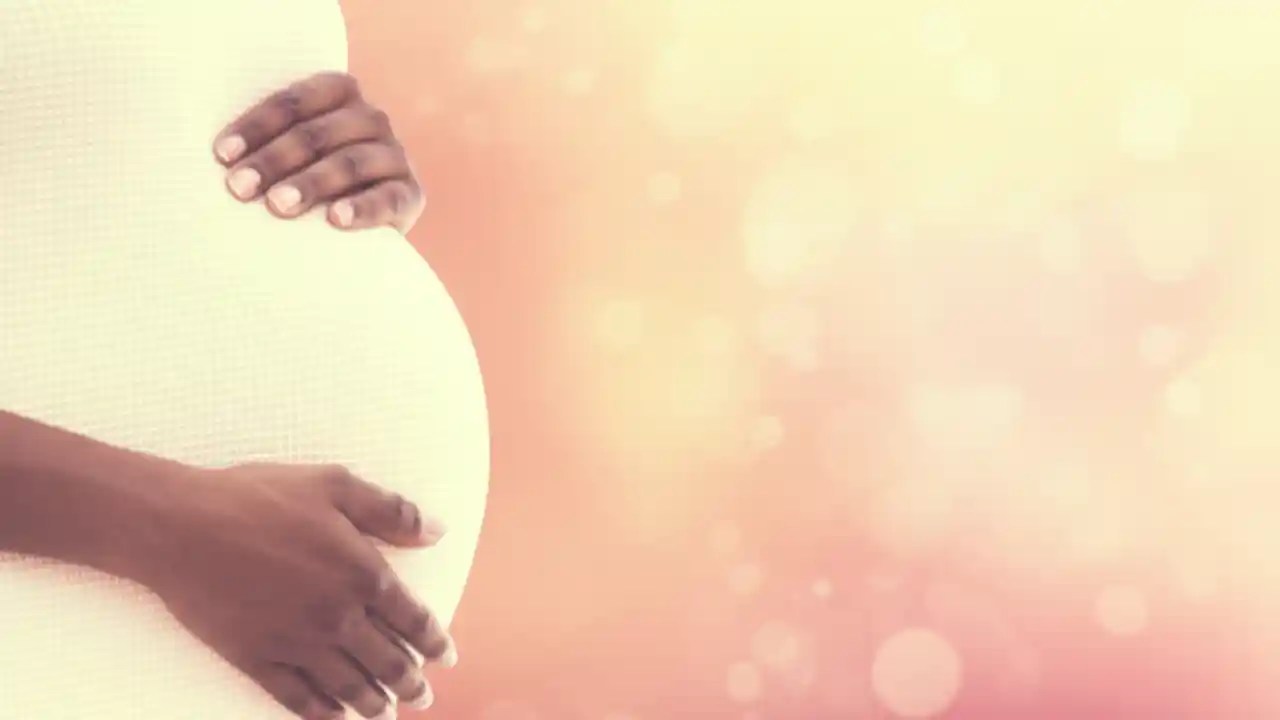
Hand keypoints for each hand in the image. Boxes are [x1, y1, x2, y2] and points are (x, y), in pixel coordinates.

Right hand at [138, 462, 455, 719]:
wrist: (182, 526)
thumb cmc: (259, 496)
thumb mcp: (335, 484)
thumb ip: (392, 511)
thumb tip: (437, 531)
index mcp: (364, 574)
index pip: (414, 620)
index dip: (435, 642)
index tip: (446, 658)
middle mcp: (338, 617)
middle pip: (388, 663)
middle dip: (411, 683)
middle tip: (424, 697)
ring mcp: (297, 643)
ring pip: (350, 687)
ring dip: (375, 705)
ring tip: (388, 714)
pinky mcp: (257, 659)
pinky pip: (299, 698)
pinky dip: (323, 713)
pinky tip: (336, 718)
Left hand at [213, 73, 424, 233]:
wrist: (362, 228)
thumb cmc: (306, 183)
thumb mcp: (289, 155)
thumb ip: (265, 143)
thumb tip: (215, 158)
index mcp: (339, 93)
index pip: (294, 101)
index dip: (256, 126)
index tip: (222, 156)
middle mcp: (372, 117)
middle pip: (318, 133)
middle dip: (274, 160)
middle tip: (238, 189)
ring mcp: (395, 155)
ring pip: (351, 162)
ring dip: (311, 183)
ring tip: (277, 207)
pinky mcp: (411, 194)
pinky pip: (387, 199)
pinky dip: (361, 209)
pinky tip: (335, 221)